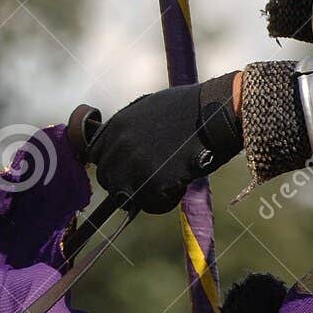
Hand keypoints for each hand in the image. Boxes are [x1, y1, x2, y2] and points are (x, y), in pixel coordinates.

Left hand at [91, 73, 242, 213]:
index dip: (112, 165)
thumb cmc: (189, 108)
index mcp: (116, 126)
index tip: (126, 170)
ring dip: (143, 195)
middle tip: (149, 181)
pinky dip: (163, 202)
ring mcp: (134, 165)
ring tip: (165, 185)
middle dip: (125, 183)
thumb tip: (120, 144)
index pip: (96, 156)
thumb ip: (129, 127)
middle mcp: (119, 146)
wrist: (216, 113)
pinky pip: (150, 205)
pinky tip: (178, 188)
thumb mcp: (148, 107)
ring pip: (125, 196)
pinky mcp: (153, 183)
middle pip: (107, 180)